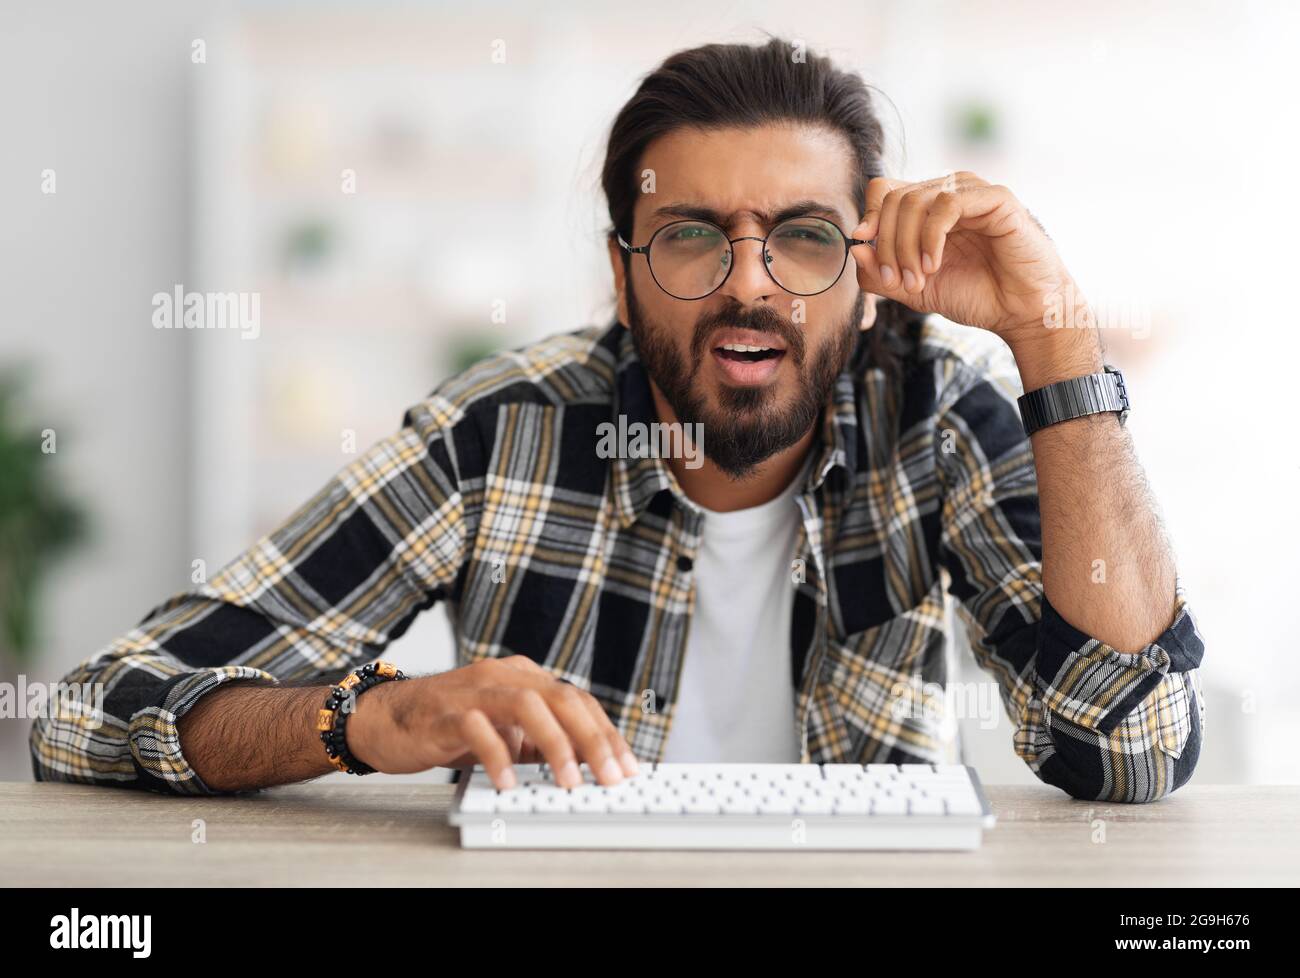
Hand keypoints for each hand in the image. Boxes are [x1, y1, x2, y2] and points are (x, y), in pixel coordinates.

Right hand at [346, 655, 639, 789]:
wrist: (385, 718)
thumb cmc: (447, 724)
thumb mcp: (505, 730)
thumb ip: (541, 739)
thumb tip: (588, 764)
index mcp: (524, 677)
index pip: (579, 700)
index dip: (607, 733)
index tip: (627, 766)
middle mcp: (504, 676)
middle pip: (563, 698)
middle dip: (594, 740)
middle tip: (610, 777)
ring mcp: (474, 691)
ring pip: (528, 705)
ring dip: (555, 744)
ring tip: (568, 781)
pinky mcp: (444, 713)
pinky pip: (477, 729)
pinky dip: (498, 756)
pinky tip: (507, 783)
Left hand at [851, 172, 1075, 342]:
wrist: (1022, 312)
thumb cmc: (975, 297)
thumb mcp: (915, 290)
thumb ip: (881, 274)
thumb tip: (855, 246)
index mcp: (929, 209)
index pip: (884, 192)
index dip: (870, 217)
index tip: (865, 250)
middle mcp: (949, 193)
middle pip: (894, 198)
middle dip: (886, 244)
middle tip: (897, 281)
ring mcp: (973, 192)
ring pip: (915, 200)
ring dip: (905, 246)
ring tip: (918, 279)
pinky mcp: (996, 198)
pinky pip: (947, 204)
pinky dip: (930, 238)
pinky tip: (934, 265)